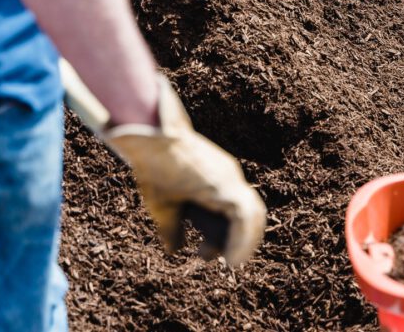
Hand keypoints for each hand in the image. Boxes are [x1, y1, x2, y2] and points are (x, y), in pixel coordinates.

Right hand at [60, 61, 266, 266]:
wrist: (151, 140)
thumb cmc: (154, 168)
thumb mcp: (164, 206)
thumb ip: (173, 229)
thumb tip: (175, 251)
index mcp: (216, 181)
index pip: (235, 210)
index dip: (229, 234)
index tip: (206, 254)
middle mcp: (229, 177)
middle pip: (248, 213)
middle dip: (241, 239)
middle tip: (227, 260)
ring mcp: (230, 178)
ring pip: (252, 215)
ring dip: (244, 242)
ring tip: (232, 263)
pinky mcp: (225, 183)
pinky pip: (244, 217)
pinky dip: (242, 239)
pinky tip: (232, 258)